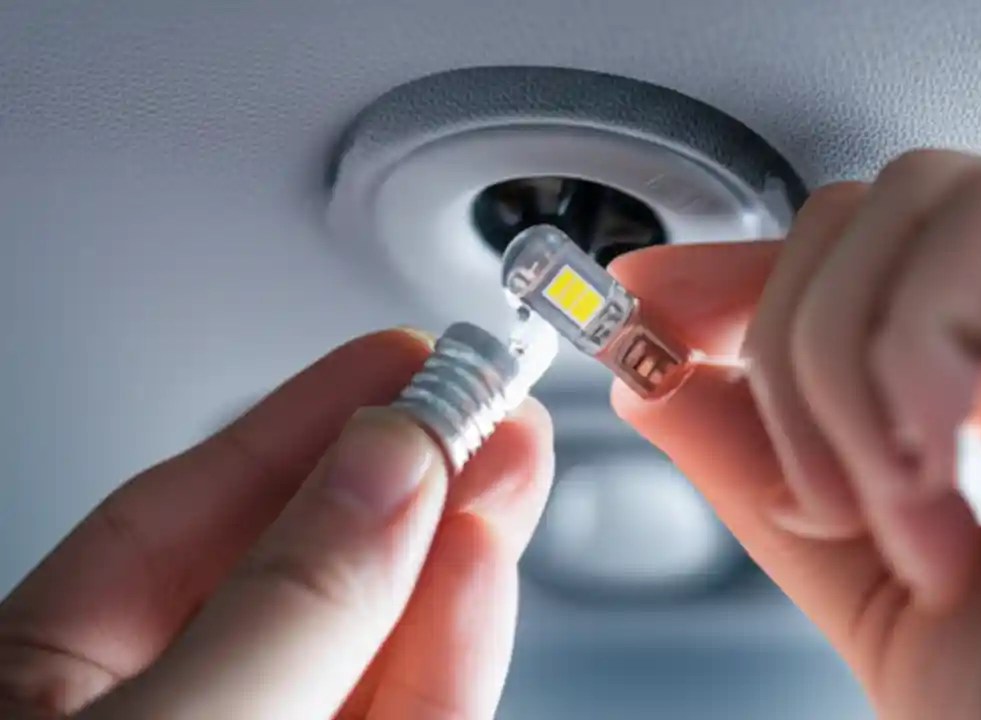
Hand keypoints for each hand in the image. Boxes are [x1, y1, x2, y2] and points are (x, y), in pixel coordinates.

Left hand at [0, 329, 553, 718]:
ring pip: (370, 646)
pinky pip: (411, 715)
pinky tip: (486, 561)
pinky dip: (459, 643)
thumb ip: (279, 608)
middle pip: (296, 574)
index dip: (297, 424)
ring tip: (504, 455)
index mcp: (47, 690)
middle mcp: (168, 714)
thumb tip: (386, 466)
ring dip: (450, 545)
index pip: (177, 521)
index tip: (398, 355)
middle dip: (399, 473)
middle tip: (481, 390)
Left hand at [612, 151, 980, 719]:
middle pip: (870, 224)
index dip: (743, 277)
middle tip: (829, 506)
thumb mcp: (885, 595)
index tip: (645, 309)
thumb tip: (665, 376)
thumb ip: (774, 472)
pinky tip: (938, 467)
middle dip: (789, 361)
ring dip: (844, 375)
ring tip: (902, 518)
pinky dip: (905, 351)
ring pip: (911, 206)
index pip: (871, 269)